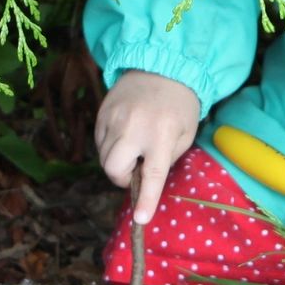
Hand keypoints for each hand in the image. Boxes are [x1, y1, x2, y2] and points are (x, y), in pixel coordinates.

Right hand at [94, 71, 202, 224]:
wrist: (161, 66)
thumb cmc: (179, 106)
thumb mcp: (185, 134)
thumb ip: (166, 159)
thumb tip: (144, 180)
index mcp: (161, 134)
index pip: (152, 174)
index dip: (146, 198)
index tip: (141, 218)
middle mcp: (134, 127)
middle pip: (113, 168)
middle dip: (121, 178)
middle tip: (134, 172)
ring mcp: (114, 119)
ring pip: (104, 157)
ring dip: (116, 162)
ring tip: (133, 148)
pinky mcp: (102, 113)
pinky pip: (99, 142)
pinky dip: (110, 147)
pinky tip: (124, 135)